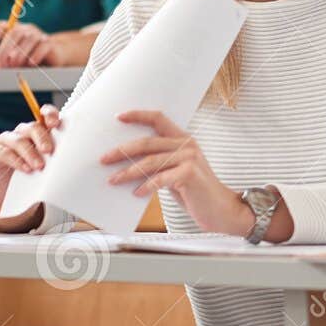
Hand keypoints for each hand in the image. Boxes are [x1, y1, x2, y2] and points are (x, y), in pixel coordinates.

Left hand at [0, 20, 55, 68]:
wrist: (53, 56)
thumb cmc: (28, 59)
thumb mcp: (12, 62)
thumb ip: (1, 63)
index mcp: (13, 29)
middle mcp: (25, 29)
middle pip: (13, 33)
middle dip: (3, 51)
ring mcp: (38, 35)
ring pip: (28, 39)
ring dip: (19, 54)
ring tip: (14, 66)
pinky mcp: (49, 43)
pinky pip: (41, 47)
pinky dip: (34, 56)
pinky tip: (30, 64)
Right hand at [0, 105, 61, 229]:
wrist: (15, 199)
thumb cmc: (35, 182)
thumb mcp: (49, 170)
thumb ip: (57, 160)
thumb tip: (72, 159)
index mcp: (39, 133)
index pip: (44, 115)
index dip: (49, 115)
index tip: (55, 123)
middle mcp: (23, 134)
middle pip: (32, 128)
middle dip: (42, 138)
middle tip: (49, 151)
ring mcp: (6, 141)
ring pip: (18, 140)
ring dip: (29, 152)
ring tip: (39, 167)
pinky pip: (3, 152)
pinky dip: (15, 160)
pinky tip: (25, 169)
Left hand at [102, 111, 253, 236]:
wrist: (221, 210)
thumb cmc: (195, 193)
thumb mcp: (174, 173)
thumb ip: (158, 164)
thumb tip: (127, 164)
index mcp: (183, 139)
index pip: (158, 118)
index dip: (138, 115)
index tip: (118, 117)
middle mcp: (187, 145)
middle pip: (147, 141)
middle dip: (122, 150)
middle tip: (104, 159)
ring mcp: (190, 158)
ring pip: (150, 161)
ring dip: (128, 171)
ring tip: (113, 180)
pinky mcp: (190, 173)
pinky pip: (161, 178)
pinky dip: (146, 186)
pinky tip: (136, 193)